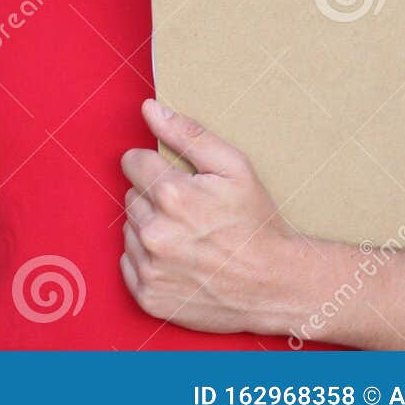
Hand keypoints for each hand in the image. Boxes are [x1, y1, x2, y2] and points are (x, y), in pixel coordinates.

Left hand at [119, 98, 304, 334]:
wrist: (275, 287)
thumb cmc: (257, 224)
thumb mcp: (235, 168)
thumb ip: (189, 134)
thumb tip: (149, 109)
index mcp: (171, 195)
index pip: (132, 162)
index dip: (155, 167)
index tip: (177, 180)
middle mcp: (154, 233)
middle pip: (130, 195)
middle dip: (155, 198)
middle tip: (191, 213)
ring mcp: (149, 268)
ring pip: (129, 228)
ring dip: (150, 228)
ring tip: (188, 238)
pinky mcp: (148, 296)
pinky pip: (129, 262)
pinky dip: (148, 260)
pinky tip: (178, 261)